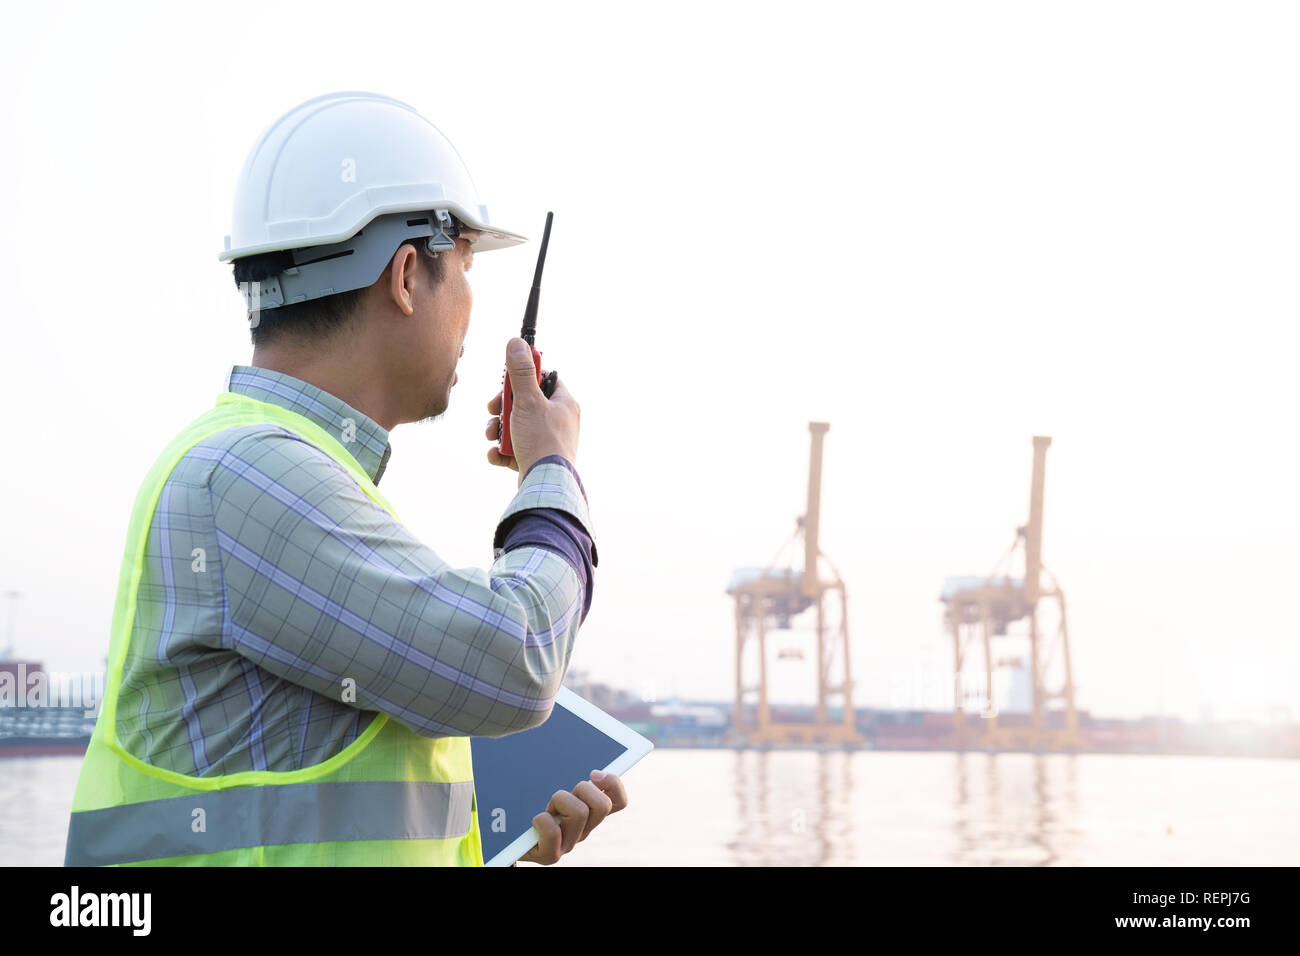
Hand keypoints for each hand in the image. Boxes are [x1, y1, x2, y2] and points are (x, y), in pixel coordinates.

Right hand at [484, 337, 580, 485]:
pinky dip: (502, 450)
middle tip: (493, 409)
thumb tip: (517, 342)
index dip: (524, 376)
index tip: (508, 379)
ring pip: (516, 425)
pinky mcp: (535, 458)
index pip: (545, 378)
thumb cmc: (542, 441)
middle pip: (525, 402)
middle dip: (503, 406)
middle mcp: (559, 420)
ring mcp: (547, 440)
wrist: (544, 485)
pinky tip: (496, 454)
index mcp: (564, 403)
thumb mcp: (528, 401)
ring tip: (492, 434)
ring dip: (498, 429)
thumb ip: (521, 372)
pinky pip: (514, 448)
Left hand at [517, 770, 627, 864]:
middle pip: (603, 805)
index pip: (619, 802)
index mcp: (589, 813)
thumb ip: (564, 770)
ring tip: (546, 807)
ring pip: (579, 813)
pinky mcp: (551, 855)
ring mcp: (569, 844)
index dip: (613, 785)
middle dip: (583, 789)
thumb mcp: (548, 781)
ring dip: (559, 801)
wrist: (507, 835)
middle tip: (564, 792)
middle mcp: (584, 830)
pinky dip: (542, 820)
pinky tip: (535, 820)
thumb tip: (571, 749)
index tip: (594, 773)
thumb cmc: (528, 803)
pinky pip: (554, 832)